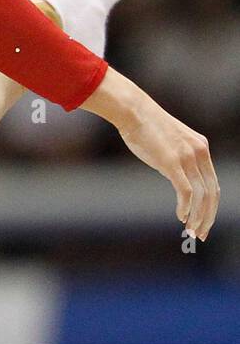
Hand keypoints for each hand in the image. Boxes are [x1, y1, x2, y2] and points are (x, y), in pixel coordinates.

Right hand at [83, 67, 219, 239]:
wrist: (132, 110)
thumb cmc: (143, 124)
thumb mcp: (168, 140)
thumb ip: (176, 155)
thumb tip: (172, 172)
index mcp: (201, 147)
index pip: (212, 183)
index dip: (209, 205)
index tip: (201, 219)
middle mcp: (199, 152)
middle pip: (212, 192)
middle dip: (207, 216)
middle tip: (200, 233)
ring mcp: (187, 157)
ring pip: (202, 195)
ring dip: (197, 216)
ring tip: (190, 230)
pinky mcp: (173, 162)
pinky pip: (187, 192)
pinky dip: (186, 207)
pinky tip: (180, 217)